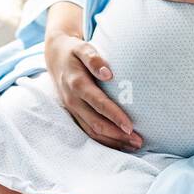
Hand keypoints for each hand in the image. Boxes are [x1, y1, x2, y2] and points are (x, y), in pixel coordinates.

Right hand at [44, 32, 143, 151]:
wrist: (54, 56)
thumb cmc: (73, 51)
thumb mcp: (82, 47)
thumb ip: (93, 58)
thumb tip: (108, 73)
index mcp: (76, 84)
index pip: (98, 103)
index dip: (114, 116)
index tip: (130, 126)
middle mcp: (73, 100)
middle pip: (96, 123)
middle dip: (117, 134)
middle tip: (138, 141)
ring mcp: (72, 109)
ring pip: (91, 131)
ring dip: (112, 141)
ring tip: (133, 145)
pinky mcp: (74, 114)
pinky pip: (88, 131)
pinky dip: (104, 140)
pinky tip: (119, 143)